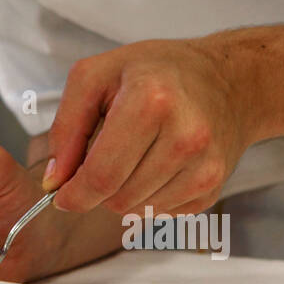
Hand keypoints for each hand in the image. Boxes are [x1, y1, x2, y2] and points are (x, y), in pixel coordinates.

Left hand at [44, 37, 253, 215]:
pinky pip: (160, 212)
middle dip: (96, 189)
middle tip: (100, 157)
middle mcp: (185, 137)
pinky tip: (155, 164)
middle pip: (117, 198)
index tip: (60, 194)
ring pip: (136, 210)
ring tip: (132, 154)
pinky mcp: (214, 186)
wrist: (228, 80)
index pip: (101, 175)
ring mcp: (205, 166)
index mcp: (151, 102)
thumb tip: (55, 179)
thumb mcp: (97, 75)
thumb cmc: (158, 71)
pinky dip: (147, 196)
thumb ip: (66, 126)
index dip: (73, 193)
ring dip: (121, 193)